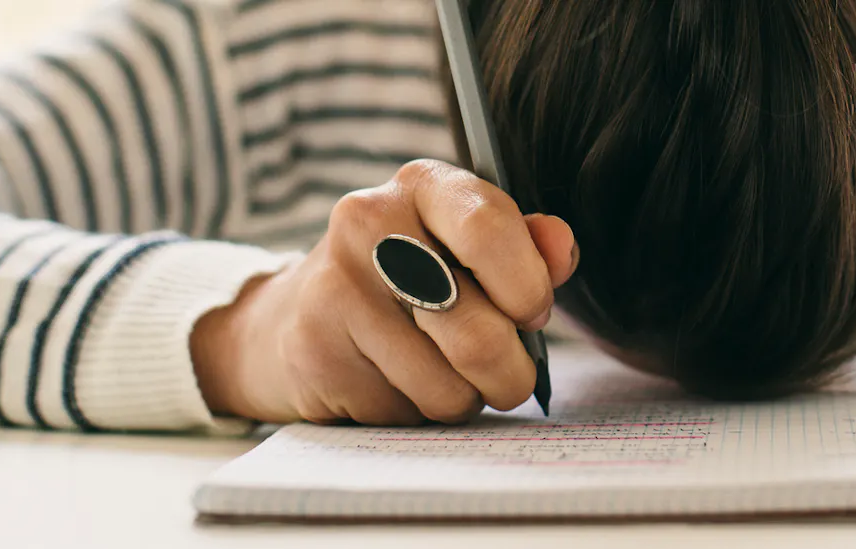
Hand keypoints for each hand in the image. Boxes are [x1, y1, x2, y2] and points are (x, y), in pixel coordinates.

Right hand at [191, 160, 577, 424]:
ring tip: (442, 373)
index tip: (533, 313)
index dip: (528, 288)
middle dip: (510, 372)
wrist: (293, 316)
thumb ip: (525, 247)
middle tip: (507, 374)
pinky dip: (414, 411)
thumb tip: (562, 246)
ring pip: (448, 388)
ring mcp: (337, 287)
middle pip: (479, 333)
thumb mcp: (466, 248)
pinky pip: (404, 411)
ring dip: (463, 398)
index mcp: (422, 184)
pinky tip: (391, 381)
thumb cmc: (407, 278)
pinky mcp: (315, 349)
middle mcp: (370, 223)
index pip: (489, 229)